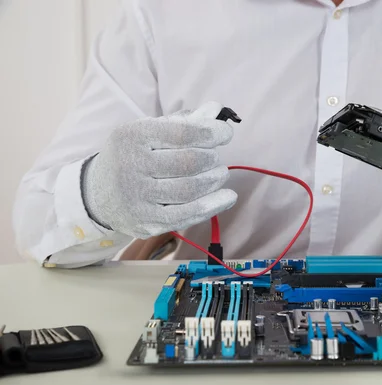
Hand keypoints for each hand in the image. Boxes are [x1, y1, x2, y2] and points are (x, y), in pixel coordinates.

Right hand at [81, 101, 236, 237]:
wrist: (98, 195)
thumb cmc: (133, 156)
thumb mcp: (149, 132)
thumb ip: (183, 122)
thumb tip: (216, 109)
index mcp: (132, 136)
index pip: (182, 132)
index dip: (211, 132)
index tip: (225, 132)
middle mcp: (131, 166)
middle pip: (189, 162)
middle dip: (211, 157)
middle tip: (215, 157)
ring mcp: (137, 198)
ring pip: (190, 189)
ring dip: (214, 180)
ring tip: (220, 173)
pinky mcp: (147, 222)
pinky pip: (187, 215)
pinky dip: (214, 205)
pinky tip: (228, 196)